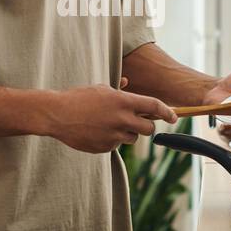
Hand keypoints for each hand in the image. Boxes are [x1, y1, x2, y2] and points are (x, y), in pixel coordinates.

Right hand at [44, 85, 176, 153]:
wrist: (56, 114)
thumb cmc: (78, 98)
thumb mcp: (99, 88)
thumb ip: (118, 89)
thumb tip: (127, 83)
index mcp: (123, 101)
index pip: (155, 107)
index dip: (168, 112)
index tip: (174, 117)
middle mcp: (122, 119)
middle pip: (148, 129)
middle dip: (146, 126)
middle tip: (138, 122)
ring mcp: (113, 135)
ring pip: (132, 138)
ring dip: (127, 133)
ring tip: (108, 124)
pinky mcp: (105, 148)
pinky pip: (116, 146)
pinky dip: (111, 140)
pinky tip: (96, 131)